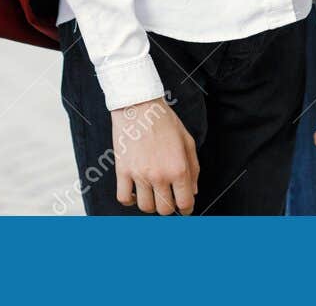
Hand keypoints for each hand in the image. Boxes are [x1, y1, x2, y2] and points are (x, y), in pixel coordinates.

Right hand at [112, 97, 198, 214]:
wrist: (139, 105)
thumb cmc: (164, 120)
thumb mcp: (187, 141)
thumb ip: (194, 169)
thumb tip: (193, 191)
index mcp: (178, 168)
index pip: (185, 203)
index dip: (186, 209)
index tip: (184, 207)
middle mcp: (159, 175)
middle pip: (164, 209)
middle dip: (169, 206)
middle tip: (168, 197)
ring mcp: (139, 175)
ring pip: (145, 207)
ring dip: (150, 203)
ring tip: (152, 193)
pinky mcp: (122, 171)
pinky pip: (123, 198)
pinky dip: (129, 200)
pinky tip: (135, 192)